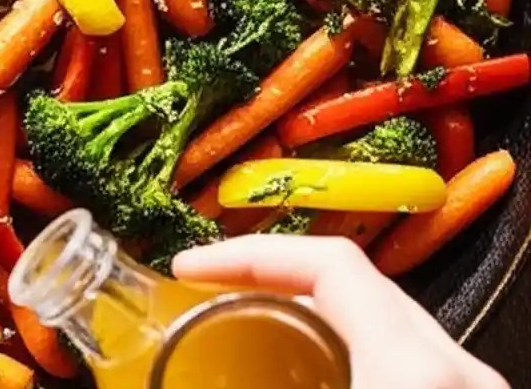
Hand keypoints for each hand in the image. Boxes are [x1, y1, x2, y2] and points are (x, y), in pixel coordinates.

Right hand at [173, 235, 508, 388]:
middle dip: (276, 277)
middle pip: (358, 284)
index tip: (190, 266)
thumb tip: (171, 384)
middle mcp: (456, 370)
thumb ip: (248, 387)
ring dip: (312, 315)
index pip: (328, 262)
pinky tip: (310, 376)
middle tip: (214, 289)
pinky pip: (402, 364)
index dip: (247, 252)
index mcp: (416, 368)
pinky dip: (344, 353)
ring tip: (253, 330)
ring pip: (385, 326)